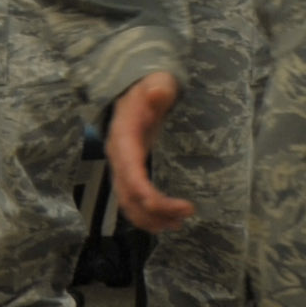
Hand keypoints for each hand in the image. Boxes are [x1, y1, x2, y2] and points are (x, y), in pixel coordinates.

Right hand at [105, 72, 195, 236]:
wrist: (138, 91)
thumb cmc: (151, 87)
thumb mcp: (157, 83)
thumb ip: (158, 89)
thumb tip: (157, 92)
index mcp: (123, 140)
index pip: (132, 176)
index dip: (151, 196)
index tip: (180, 206)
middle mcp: (119, 159)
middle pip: (129, 196)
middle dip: (155, 211)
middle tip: (186, 214)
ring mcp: (123, 168)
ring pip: (128, 203)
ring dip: (151, 218)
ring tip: (179, 223)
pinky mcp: (130, 173)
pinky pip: (132, 201)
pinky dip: (147, 215)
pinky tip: (168, 220)